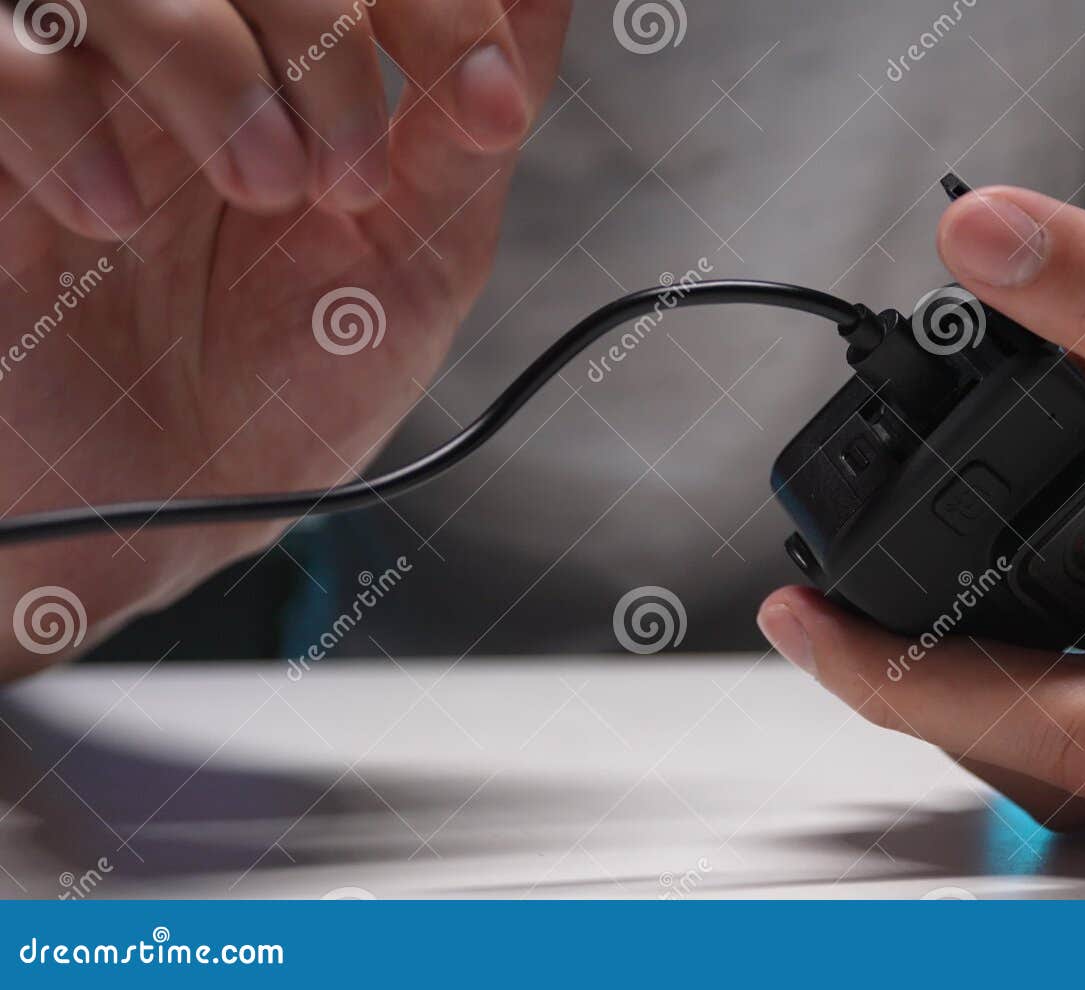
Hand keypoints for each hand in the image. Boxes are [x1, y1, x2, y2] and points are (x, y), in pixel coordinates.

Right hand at [0, 1, 570, 676]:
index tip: (485, 96)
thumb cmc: (289, 382)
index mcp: (303, 65)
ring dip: (213, 73)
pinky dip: (63, 120)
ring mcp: (85, 83)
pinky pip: (4, 59)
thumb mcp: (416, 260)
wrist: (170, 504)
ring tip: (258, 191)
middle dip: (327, 42)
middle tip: (349, 179)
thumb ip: (469, 127)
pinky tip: (113, 217)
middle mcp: (195, 51)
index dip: (440, 8)